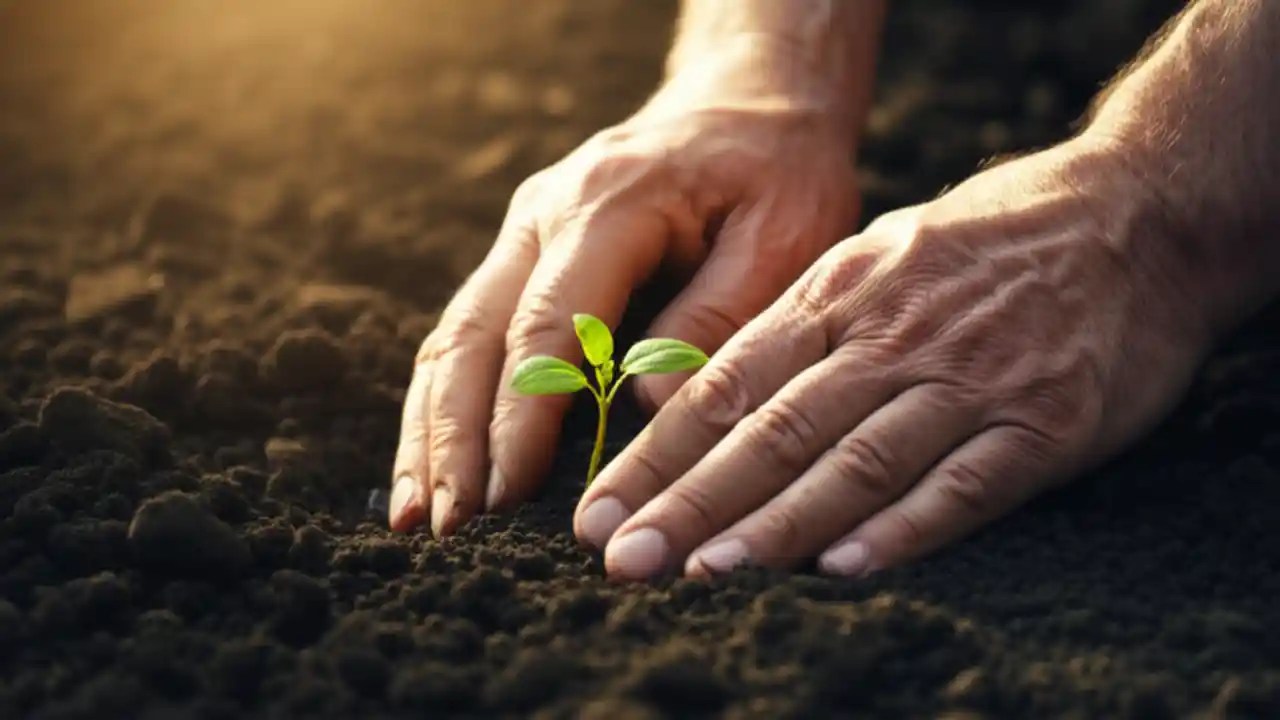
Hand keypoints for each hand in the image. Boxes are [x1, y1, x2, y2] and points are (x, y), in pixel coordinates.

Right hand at [391, 39, 860, 535]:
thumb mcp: (783, 231)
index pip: (548, 325)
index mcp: (608, 205)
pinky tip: (434, 463)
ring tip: (417, 515)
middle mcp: (545, 214)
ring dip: (430, 428)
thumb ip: (719, 313)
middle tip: (446, 527)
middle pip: (473, 334)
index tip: (507, 496)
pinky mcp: (522, 255)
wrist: (746, 104)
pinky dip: (444, 401)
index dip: (522, 417)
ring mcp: (523, 232)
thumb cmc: (777, 171)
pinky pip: (468, 331)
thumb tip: (650, 406)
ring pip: (452, 336)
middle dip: (453, 437)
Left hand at [574, 134, 1212, 579]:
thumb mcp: (875, 255)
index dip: (656, 452)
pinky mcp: (1044, 422)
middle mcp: (892, 336)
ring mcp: (969, 379)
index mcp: (839, 292)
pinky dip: (904, 528)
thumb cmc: (983, 243)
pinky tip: (844, 568)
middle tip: (623, 558)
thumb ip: (801, 323)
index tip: (597, 508)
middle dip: (690, 500)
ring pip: (856, 460)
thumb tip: (708, 393)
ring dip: (776, 522)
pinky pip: (965, 484)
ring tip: (706, 571)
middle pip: (774, 430)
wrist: (1132, 215)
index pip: (727, 385)